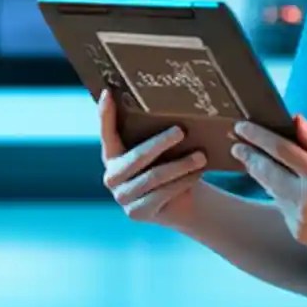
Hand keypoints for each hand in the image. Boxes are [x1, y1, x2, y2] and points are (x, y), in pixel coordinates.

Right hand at [98, 90, 207, 227]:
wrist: (181, 201)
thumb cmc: (170, 165)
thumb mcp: (161, 149)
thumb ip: (153, 133)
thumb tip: (170, 105)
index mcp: (112, 154)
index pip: (106, 132)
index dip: (105, 114)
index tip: (108, 93)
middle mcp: (111, 176)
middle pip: (137, 157)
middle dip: (160, 143)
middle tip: (181, 131)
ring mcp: (122, 197)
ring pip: (154, 177)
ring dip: (180, 165)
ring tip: (201, 156)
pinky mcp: (137, 213)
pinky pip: (162, 194)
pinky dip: (182, 182)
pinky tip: (197, 174)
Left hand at [232, 115, 306, 249]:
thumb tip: (294, 121)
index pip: (279, 150)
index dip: (257, 136)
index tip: (241, 126)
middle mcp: (306, 199)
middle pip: (266, 172)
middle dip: (249, 156)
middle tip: (236, 145)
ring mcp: (300, 219)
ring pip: (271, 191)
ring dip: (262, 175)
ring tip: (252, 160)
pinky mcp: (299, 232)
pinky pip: (282, 208)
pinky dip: (281, 195)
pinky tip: (284, 186)